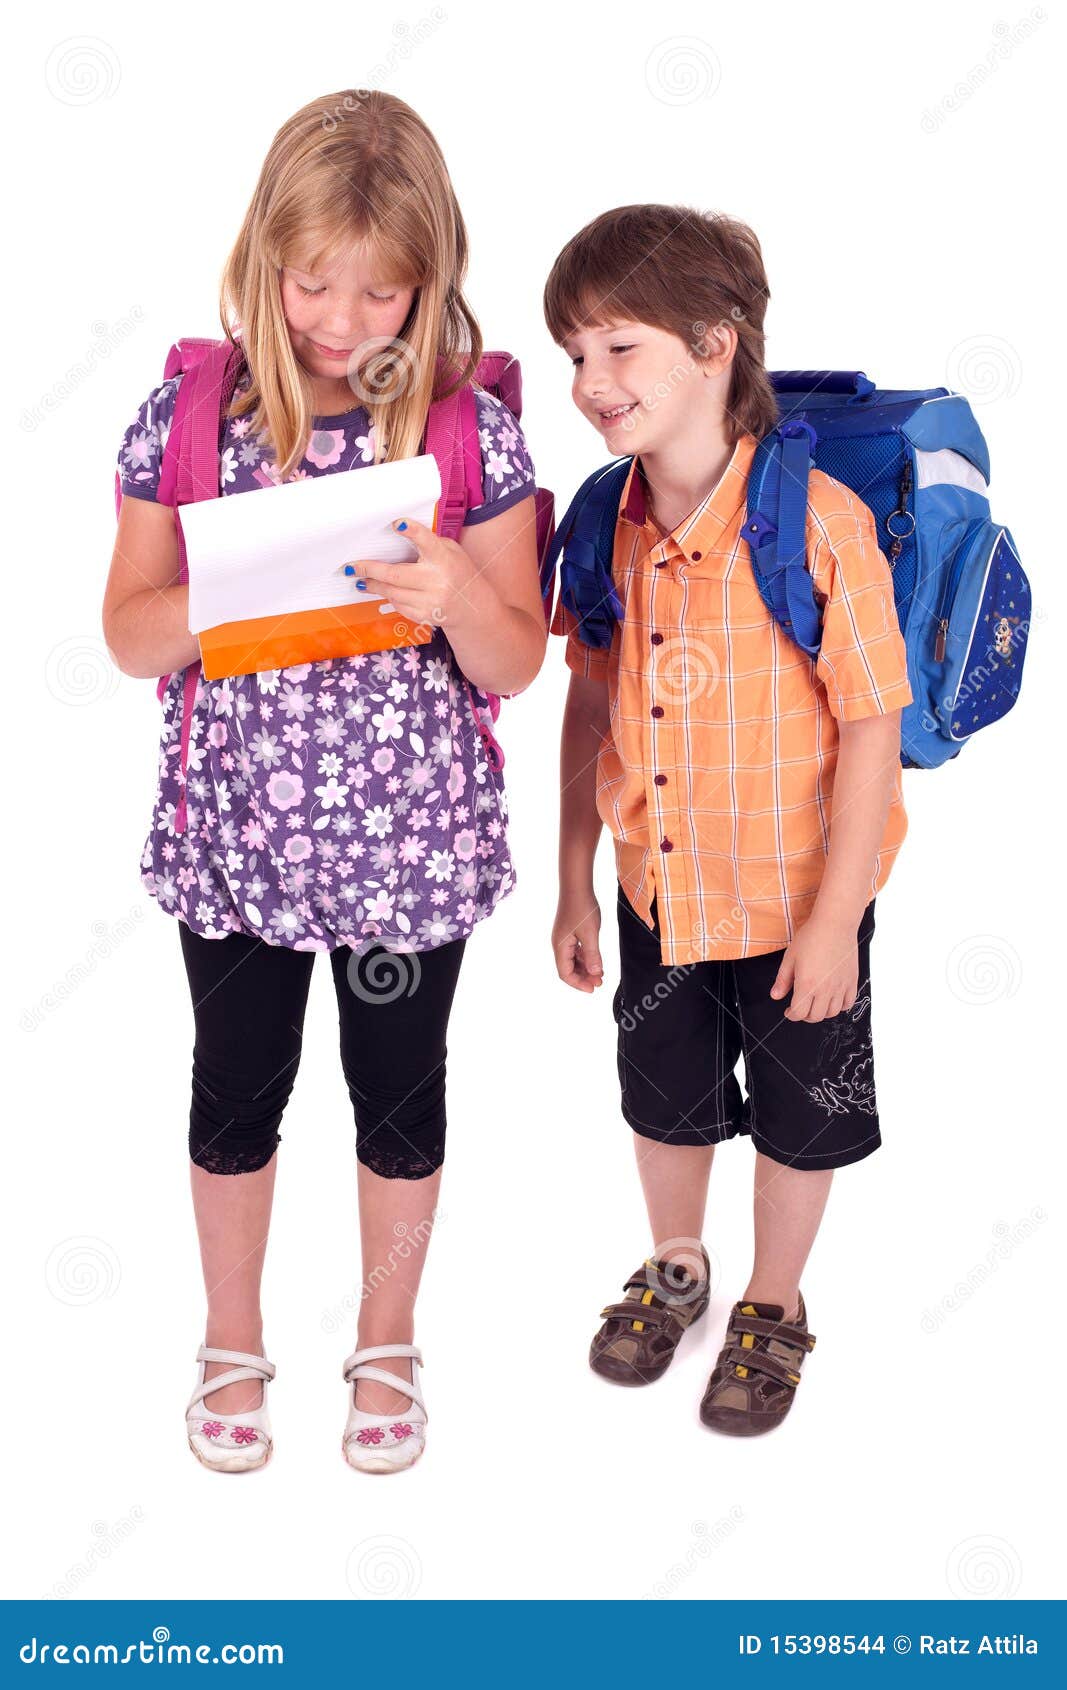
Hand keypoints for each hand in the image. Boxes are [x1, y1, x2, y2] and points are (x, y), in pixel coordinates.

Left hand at [346, 517, 484, 632]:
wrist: (472, 608)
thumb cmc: (458, 572)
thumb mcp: (451, 551)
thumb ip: (430, 543)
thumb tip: (399, 533)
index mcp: (444, 559)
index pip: (427, 542)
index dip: (413, 532)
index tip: (397, 524)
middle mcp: (437, 581)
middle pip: (395, 575)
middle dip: (369, 570)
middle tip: (351, 567)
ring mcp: (430, 601)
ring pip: (392, 592)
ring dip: (373, 585)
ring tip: (361, 580)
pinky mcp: (424, 615)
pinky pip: (398, 604)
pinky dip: (390, 596)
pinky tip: (384, 591)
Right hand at [553, 892, 603, 992]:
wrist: (577, 886)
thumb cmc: (582, 908)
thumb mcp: (590, 933)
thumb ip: (593, 955)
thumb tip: (596, 973)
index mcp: (560, 946)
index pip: (565, 973)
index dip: (578, 983)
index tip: (593, 988)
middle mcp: (560, 944)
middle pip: (568, 968)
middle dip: (584, 977)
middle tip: (600, 982)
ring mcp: (564, 938)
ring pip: (573, 960)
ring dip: (586, 968)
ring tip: (601, 974)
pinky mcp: (570, 932)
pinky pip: (576, 951)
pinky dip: (586, 958)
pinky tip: (596, 961)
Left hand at [769, 908, 859, 1021]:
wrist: (834, 924)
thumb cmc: (812, 937)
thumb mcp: (790, 958)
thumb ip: (782, 980)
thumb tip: (776, 996)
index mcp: (807, 985)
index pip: (798, 1013)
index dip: (791, 1015)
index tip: (788, 1011)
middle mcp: (825, 989)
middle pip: (815, 1016)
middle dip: (804, 1015)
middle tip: (800, 1007)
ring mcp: (840, 987)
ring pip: (832, 1013)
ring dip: (821, 1012)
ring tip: (815, 1003)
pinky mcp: (852, 981)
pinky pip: (848, 1003)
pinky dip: (840, 1006)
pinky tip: (832, 999)